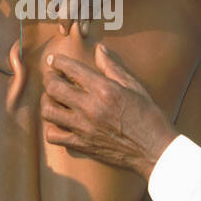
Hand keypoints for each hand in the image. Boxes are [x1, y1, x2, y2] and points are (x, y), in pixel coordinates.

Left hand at [41, 44, 176, 178]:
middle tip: (52, 77)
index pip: (71, 69)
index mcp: (104, 90)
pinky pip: (53, 136)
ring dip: (47, 102)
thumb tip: (99, 50)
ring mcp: (83, 127)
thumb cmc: (148, 117)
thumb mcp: (134, 87)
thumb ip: (112, 68)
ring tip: (52, 99)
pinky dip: (51, 128)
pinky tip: (59, 122)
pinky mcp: (82, 145)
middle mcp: (90, 107)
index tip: (54, 60)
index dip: (58, 61)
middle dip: (49, 78)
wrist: (154, 150)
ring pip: (48, 111)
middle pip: (53, 88)